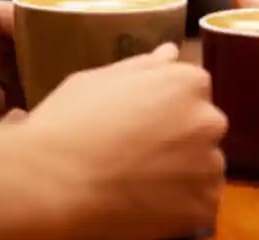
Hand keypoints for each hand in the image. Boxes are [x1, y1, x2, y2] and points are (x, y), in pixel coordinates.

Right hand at [23, 44, 226, 238]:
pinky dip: (181, 207)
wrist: (49, 184)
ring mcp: (209, 166)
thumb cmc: (67, 124)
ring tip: (139, 182)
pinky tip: (146, 204)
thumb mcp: (98, 80)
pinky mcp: (203, 207)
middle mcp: (209, 120)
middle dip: (179, 139)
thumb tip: (171, 52)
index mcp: (187, 82)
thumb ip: (144, 67)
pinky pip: (201, 203)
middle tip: (138, 155)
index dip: (165, 109)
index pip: (193, 91)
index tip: (140, 124)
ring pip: (204, 168)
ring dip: (183, 174)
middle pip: (203, 128)